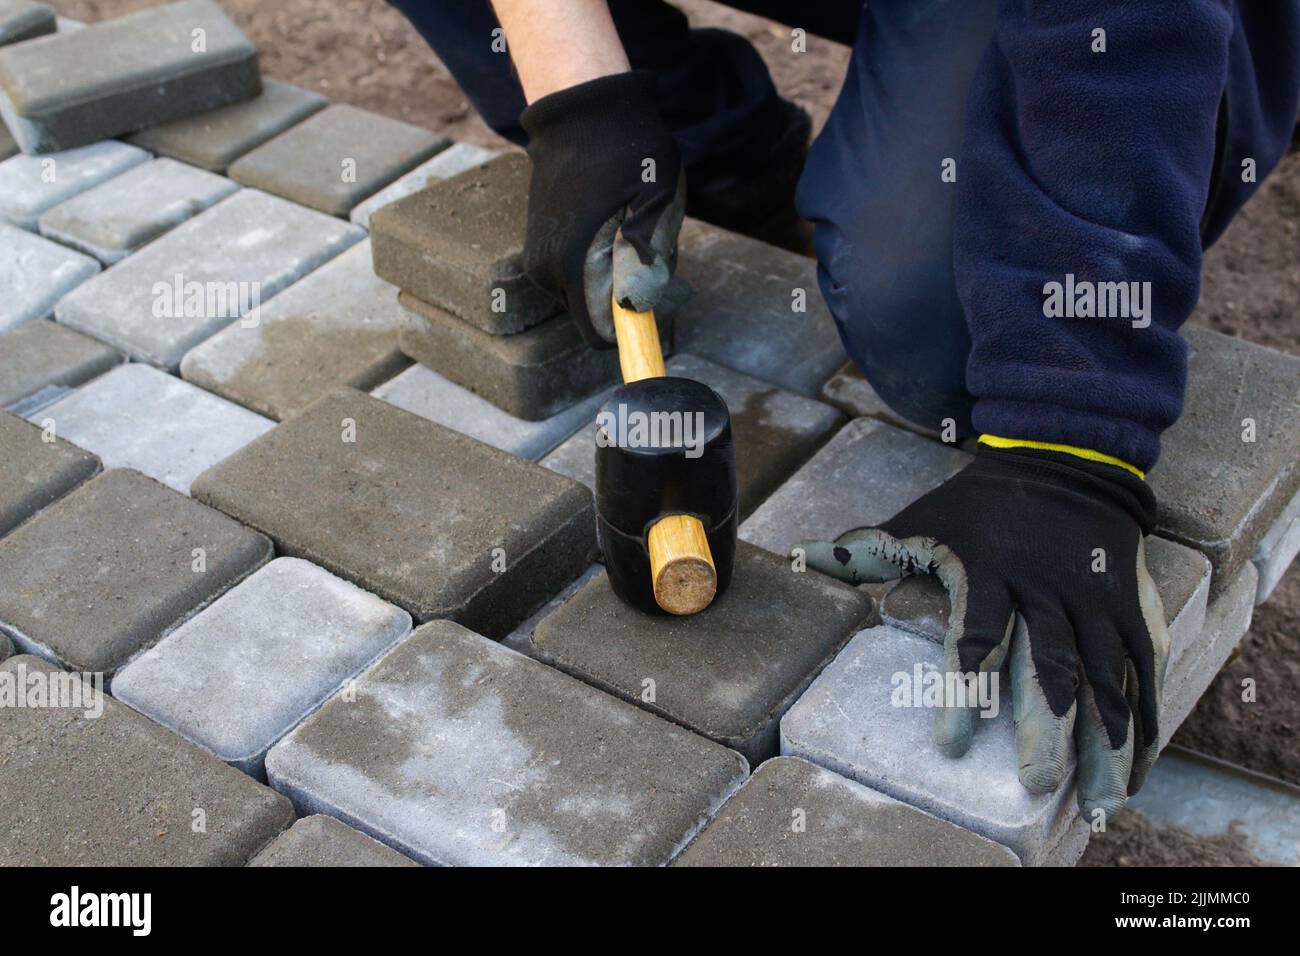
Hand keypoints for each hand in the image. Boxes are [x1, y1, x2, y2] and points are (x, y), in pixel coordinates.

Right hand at [520, 70, 684, 344]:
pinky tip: (612, 217)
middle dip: (630, 292)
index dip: (634, 326)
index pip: (603, 334)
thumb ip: (648, 257)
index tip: (655, 292)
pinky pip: (580, 274)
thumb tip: (635, 306)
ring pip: (591, 294)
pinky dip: (603, 258)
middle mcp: (547, 270)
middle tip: (646, 236)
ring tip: (629, 220)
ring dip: (618, 272)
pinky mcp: (541, 247)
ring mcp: (539, 259)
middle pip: (600, 314)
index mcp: (573, 264)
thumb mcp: (656, 200)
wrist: (583, 111)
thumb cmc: (628, 151)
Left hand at [798, 444, 1170, 820]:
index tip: (949, 745)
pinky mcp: (1131, 607)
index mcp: (990, 571)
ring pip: (1104, 676)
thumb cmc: (981, 503)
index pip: (974, 636)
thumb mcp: (923, 518)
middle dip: (1042, 728)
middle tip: (1033, 782)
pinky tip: (1132, 770)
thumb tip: (804, 556)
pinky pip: (1143, 669)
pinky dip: (1140, 721)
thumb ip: (867, 550)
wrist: (1067, 460)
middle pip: (1048, 665)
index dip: (962, 691)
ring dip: (1102, 742)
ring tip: (1095, 799)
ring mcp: (1095, 600)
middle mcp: (1047, 589)